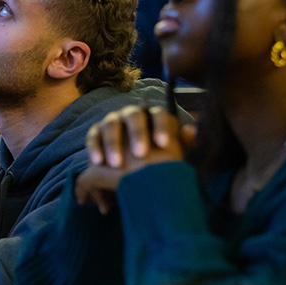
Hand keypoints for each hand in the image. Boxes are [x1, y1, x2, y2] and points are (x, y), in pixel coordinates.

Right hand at [76, 105, 195, 213]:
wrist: (135, 170)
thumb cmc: (158, 161)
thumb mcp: (174, 155)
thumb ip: (184, 143)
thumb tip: (192, 131)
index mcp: (153, 116)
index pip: (159, 115)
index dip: (161, 127)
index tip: (164, 144)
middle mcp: (132, 114)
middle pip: (134, 116)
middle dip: (137, 134)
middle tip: (141, 154)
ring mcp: (113, 121)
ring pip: (111, 124)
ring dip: (113, 143)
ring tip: (117, 164)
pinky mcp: (96, 132)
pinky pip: (93, 136)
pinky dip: (95, 147)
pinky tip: (98, 162)